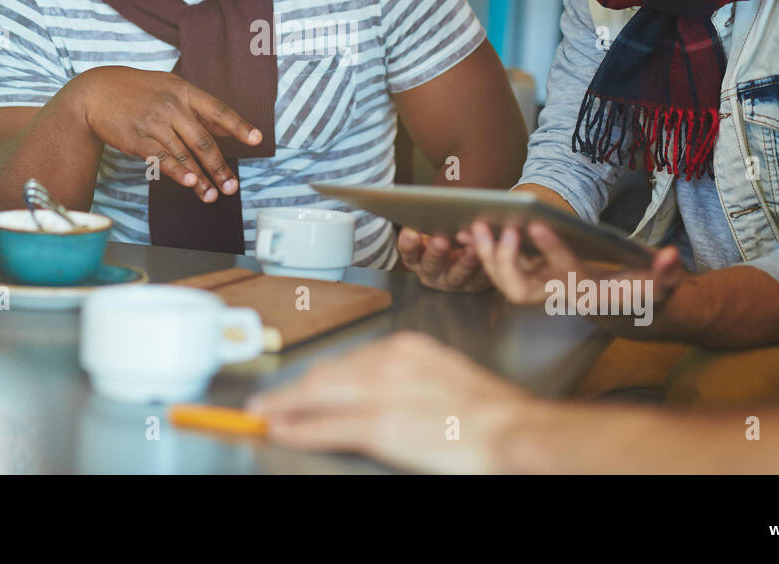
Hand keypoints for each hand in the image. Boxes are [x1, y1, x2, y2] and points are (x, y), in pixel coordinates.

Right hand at [79, 66, 261, 202]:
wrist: (96, 92)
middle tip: (232, 187)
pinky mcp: (137, 138)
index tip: (256, 139)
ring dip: (200, 178)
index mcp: (184, 91)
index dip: (238, 125)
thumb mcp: (170, 87)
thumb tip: (227, 128)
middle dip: (219, 166)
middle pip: (202, 140)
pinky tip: (190, 183)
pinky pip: (161, 159)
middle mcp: (172, 106)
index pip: (218, 110)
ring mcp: (154, 122)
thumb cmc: (139, 91)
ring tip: (213, 195)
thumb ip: (198, 107)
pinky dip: (177, 172)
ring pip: (183, 154)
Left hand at [246, 331, 529, 472]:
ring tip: (266, 414)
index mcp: (408, 347)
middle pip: (327, 372)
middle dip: (296, 389)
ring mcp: (381, 392)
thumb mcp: (445, 376)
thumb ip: (411, 378)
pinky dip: (299, 428)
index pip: (351, 358)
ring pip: (319, 394)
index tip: (304, 384)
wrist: (512, 430)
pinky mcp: (379, 425)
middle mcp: (389, 361)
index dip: (321, 375)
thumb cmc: (490, 412)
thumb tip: (381, 392)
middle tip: (271, 400)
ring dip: (287, 406)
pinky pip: (326, 425)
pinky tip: (282, 430)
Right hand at [396, 227, 492, 291]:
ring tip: (471, 248)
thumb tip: (432, 204)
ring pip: (457, 274)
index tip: (411, 232)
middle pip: (431, 265)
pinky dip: (485, 266)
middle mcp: (431, 272)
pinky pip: (480, 277)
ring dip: (465, 261)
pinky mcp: (474, 284)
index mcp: (416, 258)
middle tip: (440, 240)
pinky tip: (490, 253)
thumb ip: (430, 218)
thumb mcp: (432, 224)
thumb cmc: (444, 230)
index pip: (408, 251)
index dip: (408, 243)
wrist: (461, 250)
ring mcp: (452, 281)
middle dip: (436, 252)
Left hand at [464, 220, 684, 333]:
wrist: (623, 307)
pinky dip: (481, 253)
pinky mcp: (531, 280)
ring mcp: (542, 290)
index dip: (551, 251)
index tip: (537, 225)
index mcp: (588, 293)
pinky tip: (466, 231)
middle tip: (498, 228)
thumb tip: (670, 258)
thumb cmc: (640, 293)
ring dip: (486, 257)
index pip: (567, 274)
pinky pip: (498, 271)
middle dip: (505, 262)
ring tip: (475, 226)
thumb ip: (666, 274)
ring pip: (504, 282)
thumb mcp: (659, 285)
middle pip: (521, 289)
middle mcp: (558, 295)